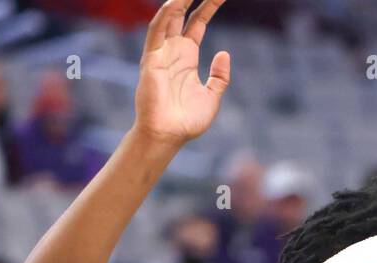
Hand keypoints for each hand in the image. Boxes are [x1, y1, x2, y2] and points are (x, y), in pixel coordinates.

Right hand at [134, 0, 230, 146]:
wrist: (168, 136)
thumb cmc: (187, 121)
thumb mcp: (211, 97)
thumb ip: (219, 77)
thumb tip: (224, 53)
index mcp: (187, 57)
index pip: (197, 24)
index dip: (208, 8)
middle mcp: (173, 50)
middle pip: (182, 15)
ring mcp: (161, 53)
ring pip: (168, 18)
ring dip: (177, 1)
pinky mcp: (151, 59)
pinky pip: (156, 32)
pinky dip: (164, 16)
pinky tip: (174, 2)